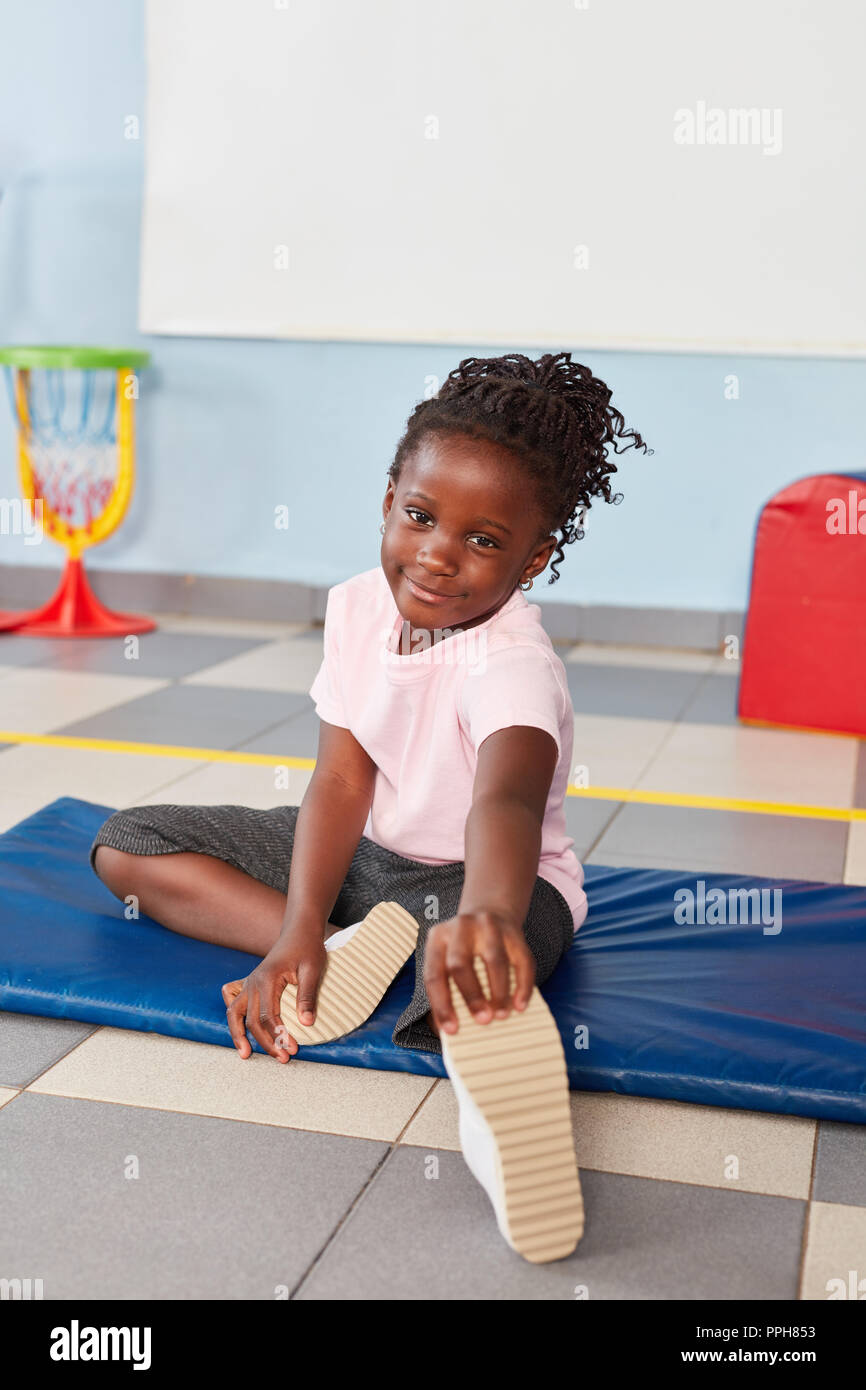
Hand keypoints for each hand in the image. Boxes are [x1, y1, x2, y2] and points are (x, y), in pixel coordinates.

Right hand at [221, 925, 327, 1061]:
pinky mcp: (249, 983)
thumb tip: (307, 1023)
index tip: (292, 1049)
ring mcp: (248, 982)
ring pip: (234, 1012)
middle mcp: (253, 982)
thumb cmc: (307, 948)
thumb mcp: (313, 969)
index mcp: (267, 979)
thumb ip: (308, 996)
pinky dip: (233, 1015)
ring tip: (245, 1054)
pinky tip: (239, 1027)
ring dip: (238, 1034)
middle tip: (283, 1058)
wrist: (299, 931)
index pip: (268, 1016)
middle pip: (252, 1020)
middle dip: (266, 1042)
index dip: (279, 1035)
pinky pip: (232, 999)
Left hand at [423, 908, 534, 1036]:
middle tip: (483, 1021)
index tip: (452, 1030)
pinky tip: (520, 1004)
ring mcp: (488, 926)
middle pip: (460, 963)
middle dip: (471, 996)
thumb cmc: (463, 947)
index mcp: (437, 938)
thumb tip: (454, 1029)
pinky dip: (522, 985)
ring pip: (495, 960)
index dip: (442, 1004)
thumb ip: (447, 988)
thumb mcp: (447, 958)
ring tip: (502, 1015)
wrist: (488, 910)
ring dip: (499, 992)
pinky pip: (522, 960)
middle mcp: (461, 928)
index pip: (434, 975)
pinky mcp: (513, 931)